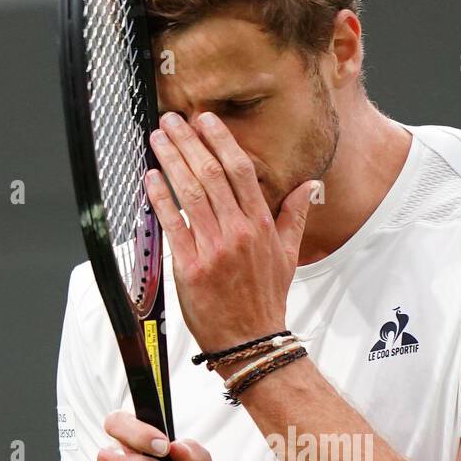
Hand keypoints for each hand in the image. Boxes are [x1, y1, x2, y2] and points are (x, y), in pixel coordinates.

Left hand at [144, 111, 315, 354]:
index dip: (221, 141)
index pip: (241, 172)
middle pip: (211, 175)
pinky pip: (173, 225)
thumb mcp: (288, 255)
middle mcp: (238, 233)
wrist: (251, 341)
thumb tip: (310, 186)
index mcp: (261, 226)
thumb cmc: (266, 300)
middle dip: (189, 142)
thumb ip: (295, 215)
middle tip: (173, 119)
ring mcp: (214, 249)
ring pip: (191, 194)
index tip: (205, 120)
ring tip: (158, 138)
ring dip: (172, 161)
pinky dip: (160, 198)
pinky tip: (150, 177)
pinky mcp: (191, 267)